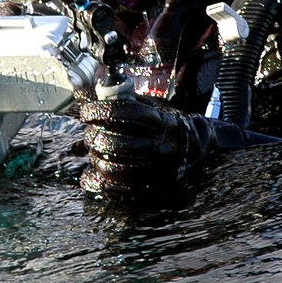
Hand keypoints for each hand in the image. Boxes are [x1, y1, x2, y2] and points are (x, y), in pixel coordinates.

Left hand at [76, 97, 275, 196]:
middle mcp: (160, 146)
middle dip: (94, 138)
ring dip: (95, 159)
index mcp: (160, 121)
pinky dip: (99, 183)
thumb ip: (120, 99)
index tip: (86, 112)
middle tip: (91, 134)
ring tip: (95, 152)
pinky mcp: (152, 187)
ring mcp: (156, 169)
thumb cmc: (167, 124)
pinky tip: (93, 175)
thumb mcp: (150, 106)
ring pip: (114, 168)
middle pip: (115, 144)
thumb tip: (83, 92)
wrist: (198, 147)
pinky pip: (118, 190)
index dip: (97, 112)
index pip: (122, 114)